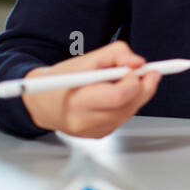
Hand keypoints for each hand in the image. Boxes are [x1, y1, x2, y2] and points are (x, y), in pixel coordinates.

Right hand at [20, 40, 161, 138]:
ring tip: (126, 80)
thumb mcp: (86, 59)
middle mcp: (86, 122)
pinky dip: (127, 104)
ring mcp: (94, 132)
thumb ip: (115, 54)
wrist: (42, 103)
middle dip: (143, 86)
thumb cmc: (62, 80)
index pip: (119, 96)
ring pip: (130, 112)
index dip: (134, 80)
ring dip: (136, 95)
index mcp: (78, 102)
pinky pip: (124, 118)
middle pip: (129, 106)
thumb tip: (138, 62)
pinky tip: (117, 95)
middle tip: (148, 72)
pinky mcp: (100, 135)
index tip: (137, 68)